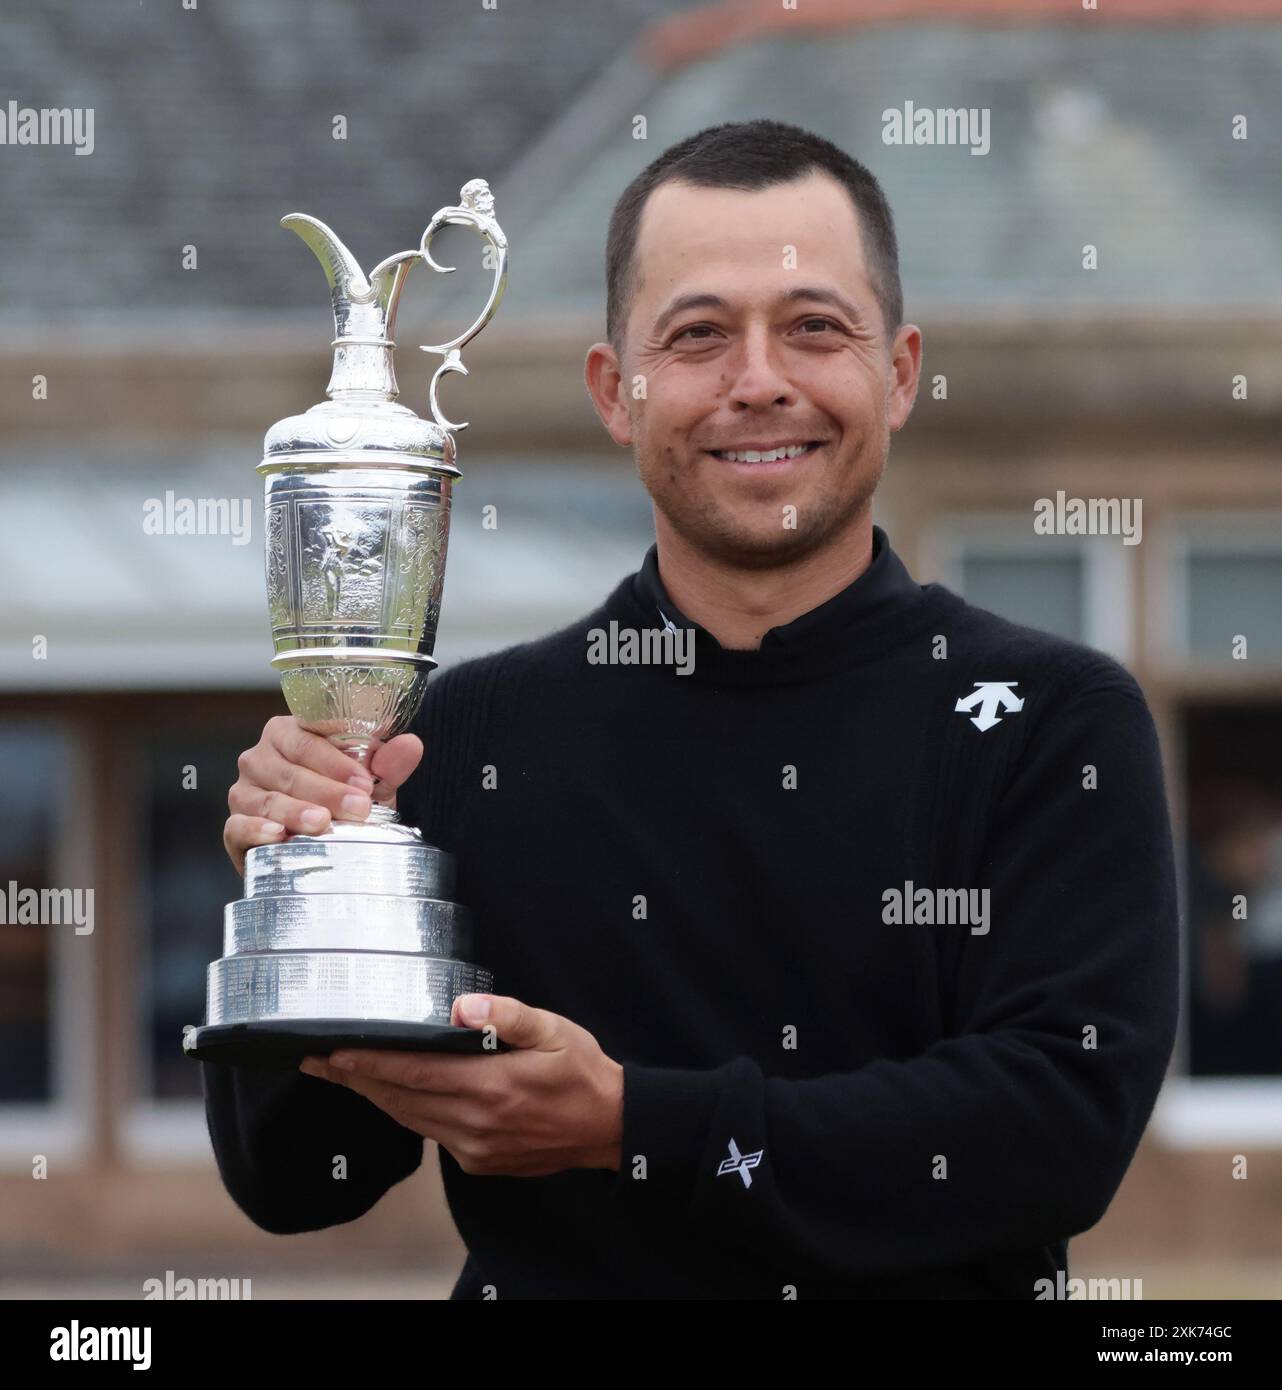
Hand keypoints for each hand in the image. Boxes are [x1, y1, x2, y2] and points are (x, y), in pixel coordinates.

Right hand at [224, 715, 422, 873]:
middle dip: (327, 790)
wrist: (317, 845)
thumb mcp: (369, 783)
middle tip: (358, 808)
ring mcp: (243, 792)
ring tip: (323, 823)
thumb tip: (412, 745)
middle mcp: (260, 758)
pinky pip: (238, 826)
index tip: (366, 781)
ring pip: (268, 798)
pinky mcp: (233, 827)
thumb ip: (388, 764)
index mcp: (289, 733)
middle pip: (291, 770)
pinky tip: (277, 834)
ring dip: (297, 811)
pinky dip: (256, 830)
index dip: (337, 760)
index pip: (310, 738)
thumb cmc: (341, 800)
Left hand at [298, 995, 624, 1176]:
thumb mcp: (553, 1030)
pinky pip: (432, 1133)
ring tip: (344, 1076)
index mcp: (490, 1087)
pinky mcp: (479, 1161)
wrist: (611, 1127)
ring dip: (376, 1097)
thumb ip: (506, 1015)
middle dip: (355, 1079)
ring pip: (410, 1119)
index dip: (367, 1063)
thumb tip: (461, 1007)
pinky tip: (396, 1095)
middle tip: (317, 1062)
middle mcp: (474, 1123)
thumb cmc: (582, 1072)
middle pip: (399, 1099)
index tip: (331, 1053)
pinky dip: (408, 1112)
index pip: (411, 1073)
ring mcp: (474, 1147)